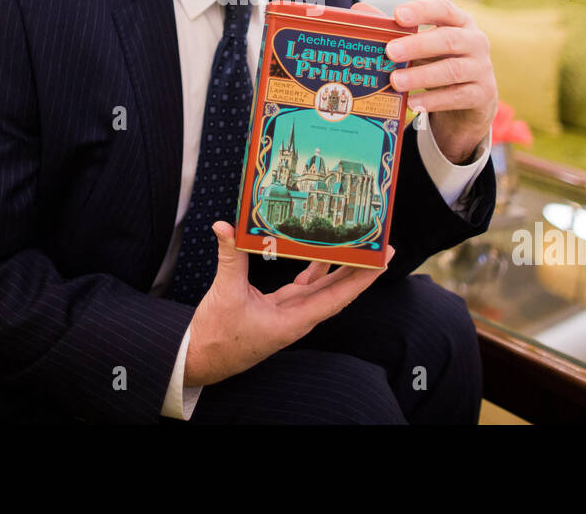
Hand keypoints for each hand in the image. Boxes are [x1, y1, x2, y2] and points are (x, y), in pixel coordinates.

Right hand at [183, 221, 394, 386]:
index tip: (383, 261)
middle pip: (337, 291)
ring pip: (322, 288)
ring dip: (339, 268)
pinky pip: (303, 286)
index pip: (338, 296)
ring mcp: (290, 313)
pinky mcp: (278, 308)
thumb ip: (230, 258)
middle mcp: (299, 318)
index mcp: (294, 321)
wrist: (202, 359)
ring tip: (356, 245)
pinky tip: (319, 253)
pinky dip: (313, 269)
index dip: (362, 278)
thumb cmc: (217, 337)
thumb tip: (225, 226)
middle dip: (360, 270)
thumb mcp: (225, 294)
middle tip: (380, 246)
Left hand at [355, 0, 496, 164]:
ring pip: (452, 69)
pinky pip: (457, 96)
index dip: (421, 10)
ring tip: (395, 81)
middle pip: (448, 39)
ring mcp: (481, 68)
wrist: (473, 97)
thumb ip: (396, 29)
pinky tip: (412, 103)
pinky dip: (433, 100)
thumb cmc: (441, 61)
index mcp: (460, 22)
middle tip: (390, 51)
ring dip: (421, 75)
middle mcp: (475, 41)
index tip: (398, 14)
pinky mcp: (482, 94)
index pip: (443, 9)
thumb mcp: (422, 45)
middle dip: (417, 45)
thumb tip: (359, 10)